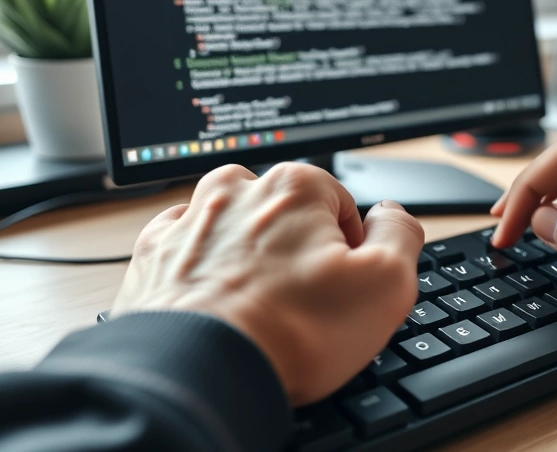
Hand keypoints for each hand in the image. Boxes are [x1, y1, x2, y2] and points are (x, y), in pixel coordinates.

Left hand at [111, 163, 423, 405]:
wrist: (199, 371)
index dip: (352, 252)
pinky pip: (186, 246)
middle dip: (298, 247)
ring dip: (248, 249)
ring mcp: (190, 220)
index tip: (342, 288)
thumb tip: (393, 214)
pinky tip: (219, 300)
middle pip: (286, 211)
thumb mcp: (386, 283)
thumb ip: (401, 234)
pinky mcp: (155, 255)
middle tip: (304, 301)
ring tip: (260, 300)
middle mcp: (238, 190)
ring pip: (233, 221)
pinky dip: (203, 267)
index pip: (343, 205)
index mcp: (295, 186)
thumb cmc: (291, 330)